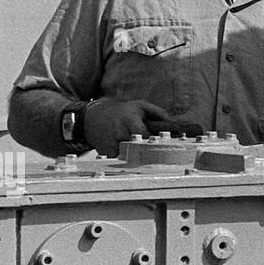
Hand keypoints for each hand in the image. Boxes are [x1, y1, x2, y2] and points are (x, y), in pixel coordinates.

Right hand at [81, 99, 201, 155]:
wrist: (91, 118)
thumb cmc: (120, 111)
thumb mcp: (139, 105)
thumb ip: (157, 112)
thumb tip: (172, 121)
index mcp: (129, 120)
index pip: (142, 132)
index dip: (152, 139)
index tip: (162, 143)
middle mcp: (120, 132)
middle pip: (138, 147)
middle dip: (149, 150)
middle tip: (160, 153)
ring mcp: (112, 144)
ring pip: (131, 155)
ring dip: (139, 155)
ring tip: (146, 154)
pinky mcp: (107, 153)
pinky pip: (122, 159)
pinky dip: (128, 158)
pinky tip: (131, 154)